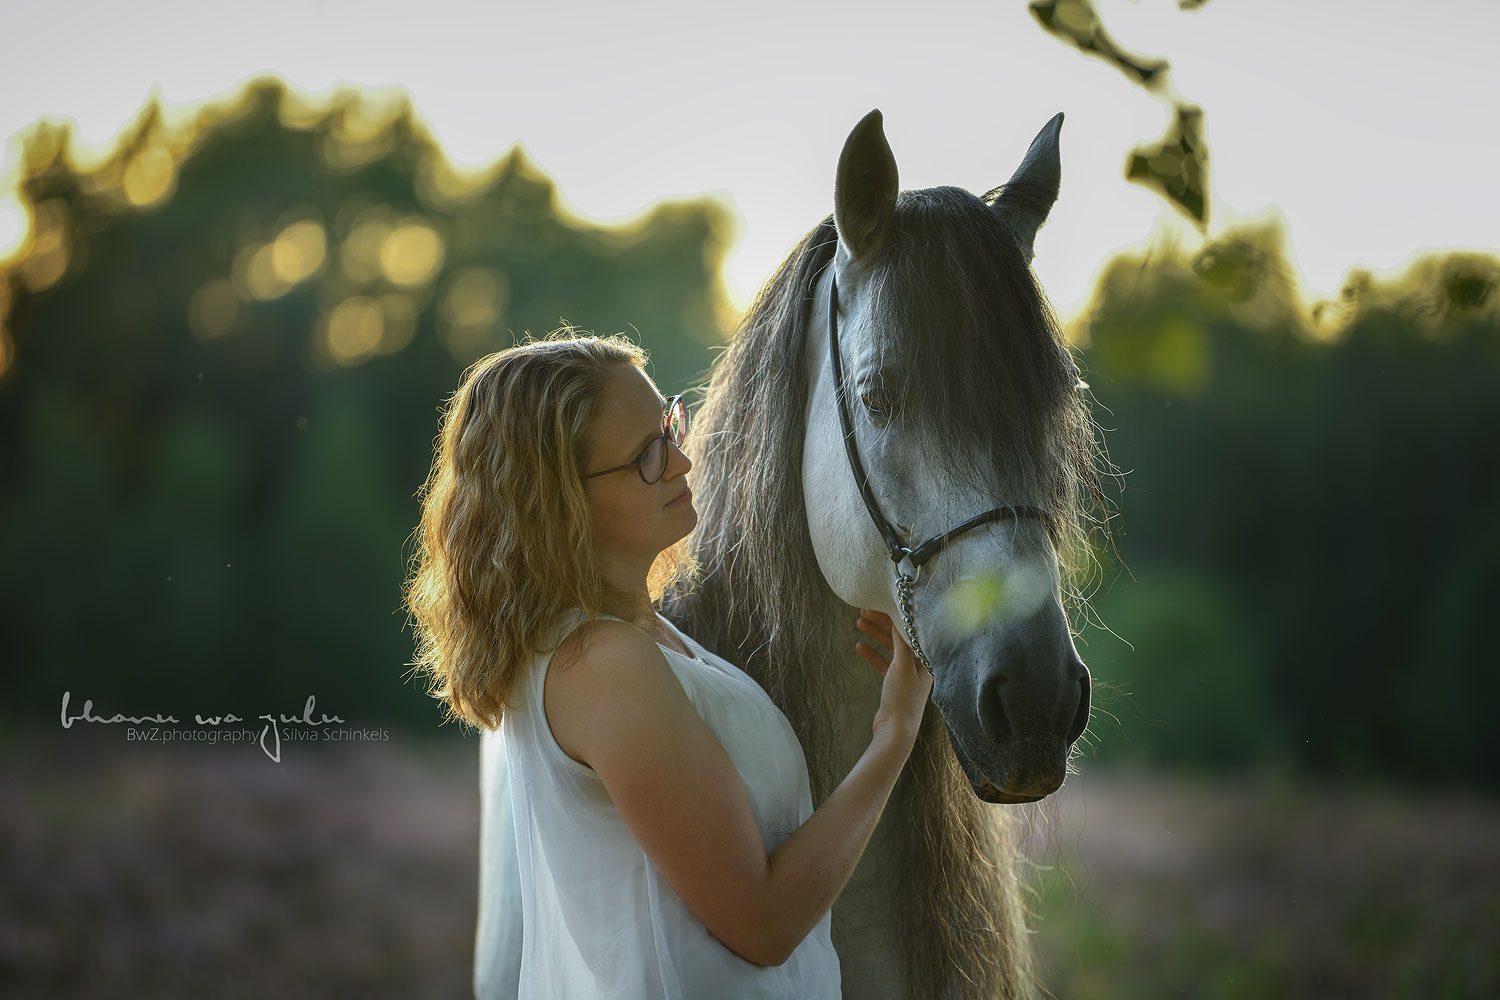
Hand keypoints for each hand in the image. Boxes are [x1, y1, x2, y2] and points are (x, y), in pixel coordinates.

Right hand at [854, 609, 933, 746]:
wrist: (896, 729)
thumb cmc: (903, 697)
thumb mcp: (902, 664)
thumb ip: (901, 640)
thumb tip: (899, 616)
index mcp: (927, 657)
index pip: (910, 628)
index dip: (893, 615)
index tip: (878, 604)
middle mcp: (920, 663)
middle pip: (900, 635)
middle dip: (882, 622)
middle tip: (864, 610)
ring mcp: (908, 673)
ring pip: (891, 647)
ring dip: (875, 635)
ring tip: (858, 623)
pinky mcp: (895, 683)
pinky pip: (884, 662)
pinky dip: (873, 654)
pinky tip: (859, 647)